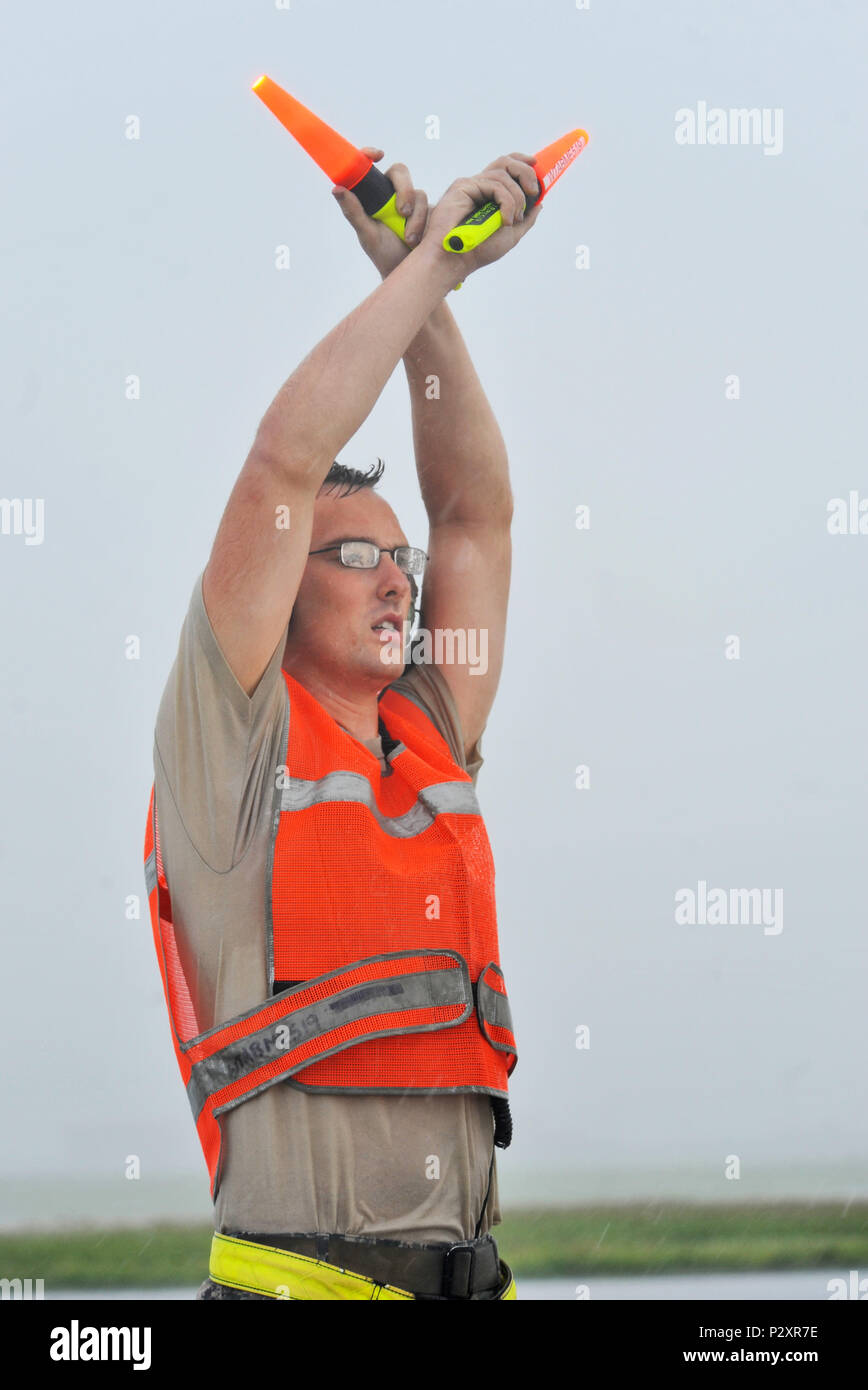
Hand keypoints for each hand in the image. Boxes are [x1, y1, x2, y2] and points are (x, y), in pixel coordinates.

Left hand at [332, 147, 428, 278]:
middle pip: (400, 173)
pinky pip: (434, 208)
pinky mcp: (431, 212)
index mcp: (374, 196)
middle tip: (402, 212)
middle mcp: (393, 195)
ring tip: (410, 240)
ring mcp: (413, 203)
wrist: (409, 273)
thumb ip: (354, 211)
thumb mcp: (367, 234)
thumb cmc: (384, 254)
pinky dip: (427, 223)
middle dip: (404, 190)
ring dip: (416, 217)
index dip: (371, 155)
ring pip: (419, 194)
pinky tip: (421, 240)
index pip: (372, 168)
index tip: (377, 156)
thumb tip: (337, 188)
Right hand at [420, 153, 542, 277]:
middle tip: (533, 191)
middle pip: (505, 162)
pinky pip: (494, 185)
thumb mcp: (511, 235)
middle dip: (525, 172)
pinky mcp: (464, 186)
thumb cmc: (479, 251)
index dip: (521, 162)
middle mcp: (479, 186)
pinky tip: (504, 220)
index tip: (536, 165)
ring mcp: (471, 185)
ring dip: (516, 198)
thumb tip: (538, 204)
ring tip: (512, 220)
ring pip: (503, 174)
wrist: (456, 260)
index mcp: (488, 194)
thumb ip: (525, 219)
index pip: (505, 168)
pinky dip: (506, 202)